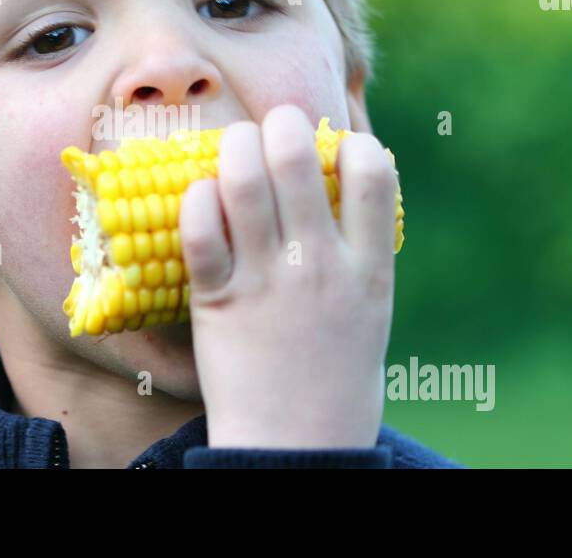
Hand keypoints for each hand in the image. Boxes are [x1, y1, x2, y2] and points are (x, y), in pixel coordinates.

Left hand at [179, 103, 396, 448]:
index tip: (335, 148)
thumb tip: (340, 198)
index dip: (352, 143)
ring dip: (234, 147)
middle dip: (281, 123)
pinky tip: (202, 198)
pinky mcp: (219, 301)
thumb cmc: (336, 380)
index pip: (374, 171)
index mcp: (369, 269)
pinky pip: (200, 228)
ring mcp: (268, 281)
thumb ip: (357, 256)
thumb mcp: (370, 312)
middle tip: (271, 129)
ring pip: (244, 179)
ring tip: (233, 151)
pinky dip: (197, 199)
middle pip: (298, 156)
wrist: (298, 447)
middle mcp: (321, 265)